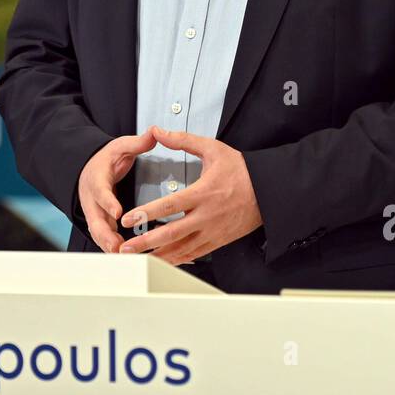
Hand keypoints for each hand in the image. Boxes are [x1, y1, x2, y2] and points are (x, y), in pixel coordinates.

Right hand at [77, 130, 156, 252]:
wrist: (88, 169)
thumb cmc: (106, 159)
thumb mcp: (120, 147)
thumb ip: (138, 142)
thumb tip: (155, 132)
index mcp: (97, 179)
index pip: (101, 192)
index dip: (108, 203)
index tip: (118, 213)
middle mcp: (92, 199)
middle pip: (95, 220)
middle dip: (106, 235)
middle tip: (118, 247)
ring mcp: (93, 212)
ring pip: (98, 233)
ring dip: (109, 246)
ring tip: (125, 259)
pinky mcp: (98, 222)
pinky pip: (103, 238)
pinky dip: (112, 249)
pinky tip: (127, 260)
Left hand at [117, 126, 262, 265]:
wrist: (268, 191)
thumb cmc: (241, 170)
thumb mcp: (213, 149)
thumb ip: (183, 141)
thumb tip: (158, 132)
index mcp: (203, 193)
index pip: (170, 205)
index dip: (147, 213)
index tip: (128, 219)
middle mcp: (206, 216)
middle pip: (172, 233)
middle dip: (146, 243)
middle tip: (126, 248)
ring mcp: (212, 232)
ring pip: (181, 249)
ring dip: (158, 256)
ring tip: (137, 260)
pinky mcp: (217, 241)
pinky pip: (194, 254)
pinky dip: (176, 260)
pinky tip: (161, 262)